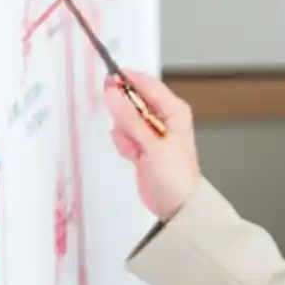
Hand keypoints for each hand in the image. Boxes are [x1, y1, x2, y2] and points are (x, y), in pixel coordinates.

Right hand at [103, 69, 200, 220]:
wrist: (175, 205)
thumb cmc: (175, 176)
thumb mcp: (152, 145)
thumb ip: (130, 118)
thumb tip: (114, 93)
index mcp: (175, 110)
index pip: (147, 84)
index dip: (127, 80)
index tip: (108, 80)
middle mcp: (164, 117)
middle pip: (133, 101)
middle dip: (125, 117)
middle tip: (129, 132)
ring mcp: (152, 131)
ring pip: (125, 119)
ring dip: (124, 134)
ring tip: (136, 149)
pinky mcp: (142, 145)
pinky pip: (124, 135)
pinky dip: (125, 145)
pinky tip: (134, 156)